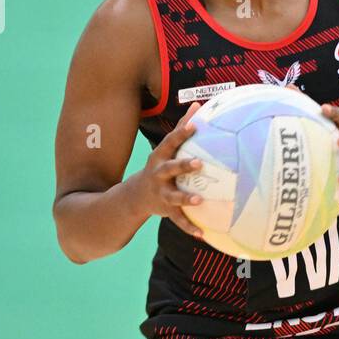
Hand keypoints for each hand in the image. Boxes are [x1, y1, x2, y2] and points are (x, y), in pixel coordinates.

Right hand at [131, 100, 207, 239]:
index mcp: (160, 158)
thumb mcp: (166, 148)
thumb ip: (182, 127)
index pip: (170, 143)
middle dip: (182, 166)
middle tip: (199, 163)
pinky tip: (203, 234)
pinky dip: (190, 227)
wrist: (134, 197)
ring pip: (174, 197)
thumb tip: (198, 104)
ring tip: (199, 200)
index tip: (194, 125)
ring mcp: (161, 194)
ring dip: (186, 199)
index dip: (181, 133)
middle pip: (169, 169)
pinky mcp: (166, 210)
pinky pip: (178, 220)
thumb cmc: (159, 166)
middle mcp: (159, 175)